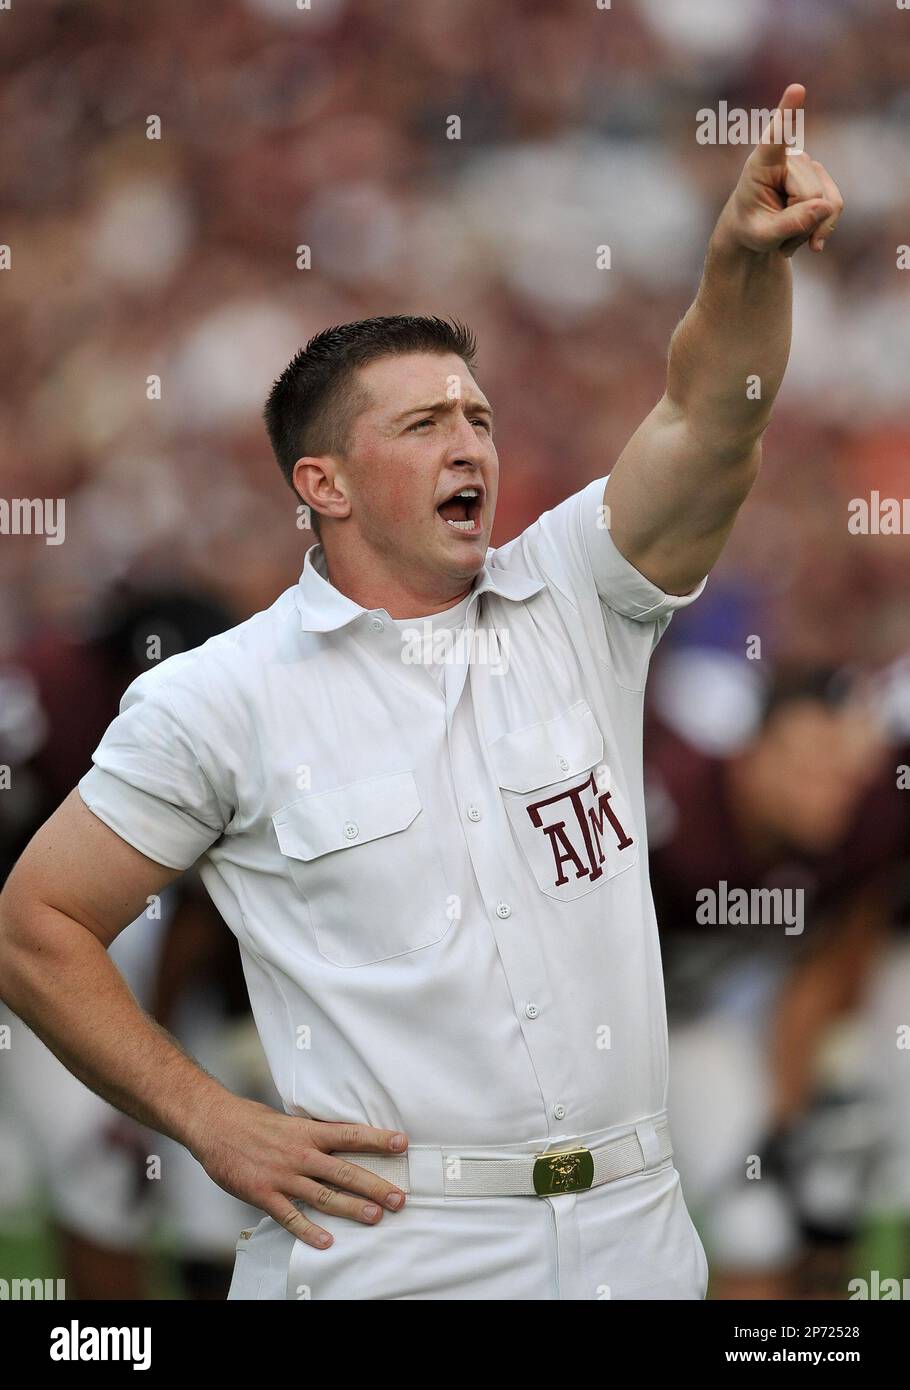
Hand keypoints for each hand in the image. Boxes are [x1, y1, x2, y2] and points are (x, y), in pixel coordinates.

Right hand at [189, 1093, 407, 1248]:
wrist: (215, 1125)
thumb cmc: (252, 1121)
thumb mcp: (288, 1120)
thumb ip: (313, 1133)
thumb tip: (340, 1137)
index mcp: (308, 1132)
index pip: (351, 1134)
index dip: (378, 1139)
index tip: (402, 1144)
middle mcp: (300, 1153)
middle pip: (345, 1171)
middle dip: (374, 1185)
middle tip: (398, 1198)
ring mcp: (283, 1176)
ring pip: (324, 1196)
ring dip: (351, 1208)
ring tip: (375, 1217)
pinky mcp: (264, 1194)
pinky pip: (290, 1217)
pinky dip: (309, 1231)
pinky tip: (326, 1242)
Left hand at [718, 84, 843, 257]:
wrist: (755, 231)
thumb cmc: (751, 229)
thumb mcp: (762, 236)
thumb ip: (790, 224)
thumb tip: (826, 207)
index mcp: (762, 163)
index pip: (777, 136)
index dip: (788, 114)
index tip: (796, 89)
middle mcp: (790, 157)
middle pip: (809, 195)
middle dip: (798, 222)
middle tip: (776, 229)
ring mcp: (809, 165)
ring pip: (825, 204)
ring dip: (808, 228)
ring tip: (786, 230)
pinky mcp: (822, 177)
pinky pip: (835, 207)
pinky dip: (822, 228)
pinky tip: (805, 234)